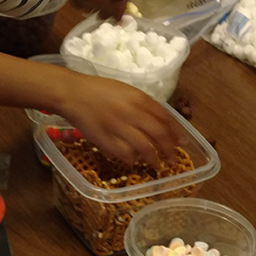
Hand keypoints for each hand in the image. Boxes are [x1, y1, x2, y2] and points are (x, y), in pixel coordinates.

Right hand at [55, 73, 182, 166]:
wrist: (73, 94)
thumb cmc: (100, 91)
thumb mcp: (126, 91)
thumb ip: (143, 104)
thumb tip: (160, 122)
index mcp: (139, 98)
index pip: (165, 117)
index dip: (176, 132)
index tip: (183, 142)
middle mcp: (132, 113)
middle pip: (158, 134)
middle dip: (169, 149)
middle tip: (173, 158)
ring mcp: (119, 127)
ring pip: (145, 147)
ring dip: (154, 158)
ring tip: (157, 165)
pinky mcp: (106, 140)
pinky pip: (125, 154)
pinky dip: (133, 160)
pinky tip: (134, 161)